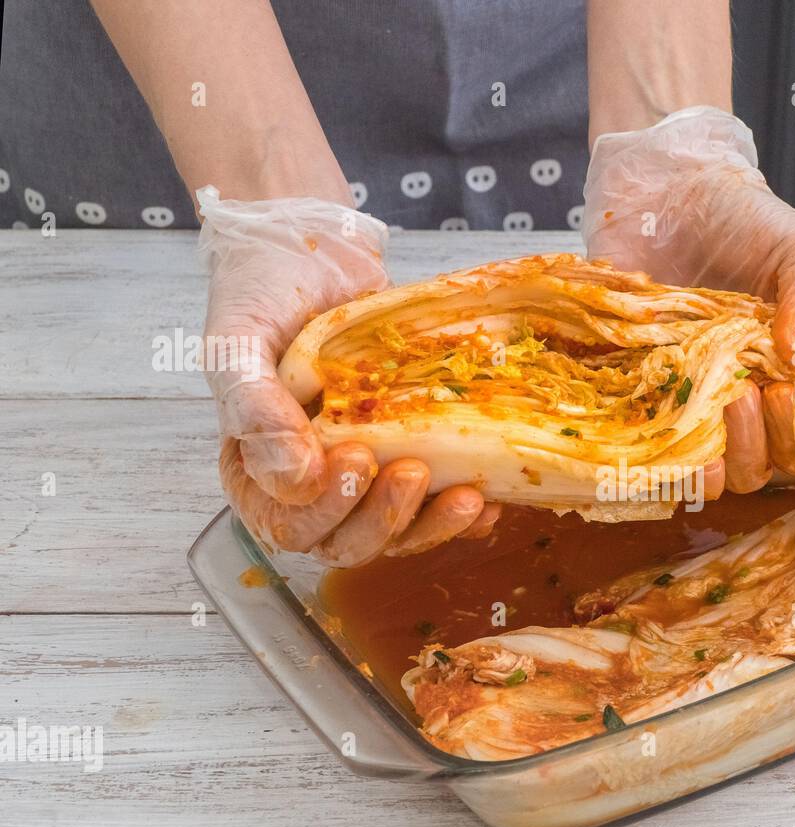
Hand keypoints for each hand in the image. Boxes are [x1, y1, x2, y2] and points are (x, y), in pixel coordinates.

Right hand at [199, 187, 498, 565]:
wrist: (313, 248)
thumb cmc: (262, 289)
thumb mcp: (239, 341)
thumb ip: (254, 407)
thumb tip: (296, 479)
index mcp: (257, 468)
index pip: (287, 525)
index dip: (324, 510)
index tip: (356, 460)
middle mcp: (307, 482)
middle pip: (345, 541)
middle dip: (384, 519)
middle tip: (413, 472)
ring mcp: (361, 473)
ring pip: (394, 532)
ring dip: (430, 523)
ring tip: (465, 496)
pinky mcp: (405, 453)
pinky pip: (430, 505)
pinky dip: (459, 514)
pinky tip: (487, 501)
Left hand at [583, 106, 794, 494]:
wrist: (668, 192)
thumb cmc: (742, 221)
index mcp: (791, 378)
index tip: (787, 393)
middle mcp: (745, 402)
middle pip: (759, 471)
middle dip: (757, 445)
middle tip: (745, 392)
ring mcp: (690, 405)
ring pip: (709, 476)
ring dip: (711, 458)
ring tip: (706, 402)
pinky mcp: (639, 400)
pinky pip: (649, 458)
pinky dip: (655, 455)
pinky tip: (657, 423)